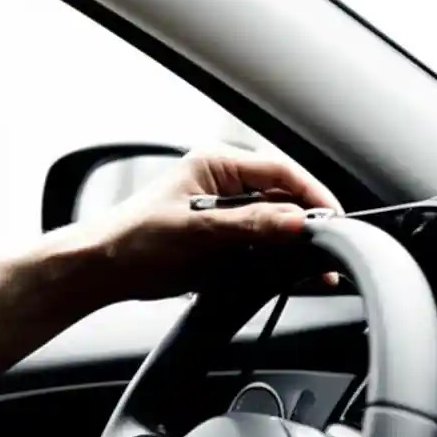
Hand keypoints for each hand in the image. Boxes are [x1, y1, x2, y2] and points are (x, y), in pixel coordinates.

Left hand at [63, 144, 341, 302]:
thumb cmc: (133, 238)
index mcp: (217, 163)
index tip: (333, 218)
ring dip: (296, 242)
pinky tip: (294, 272)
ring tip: (317, 265)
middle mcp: (226, 183)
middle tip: (329, 247)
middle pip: (284, 196)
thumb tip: (296, 222)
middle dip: (308, 221)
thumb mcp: (197, 230)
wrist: (103, 270)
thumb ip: (250, 225)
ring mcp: (228, 212)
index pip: (280, 170)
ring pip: (278, 222)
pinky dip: (281, 258)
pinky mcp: (227, 239)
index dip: (311, 193)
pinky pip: (265, 244)